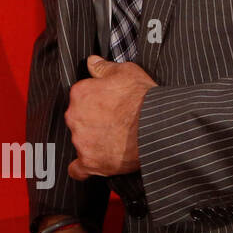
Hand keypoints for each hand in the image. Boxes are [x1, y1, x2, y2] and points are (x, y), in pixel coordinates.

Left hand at [65, 55, 154, 178]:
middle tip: (113, 124)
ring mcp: (81, 140)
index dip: (95, 103)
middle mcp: (75, 116)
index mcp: (80, 93)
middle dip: (92, 122)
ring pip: (80, 141)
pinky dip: (82, 169)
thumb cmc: (144, 98)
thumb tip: (91, 62)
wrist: (158, 125)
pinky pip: (78, 169)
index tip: (107, 107)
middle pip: (78, 120)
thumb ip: (104, 67)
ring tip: (115, 142)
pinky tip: (90, 167)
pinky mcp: (91, 161)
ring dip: (92, 142)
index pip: (80, 98)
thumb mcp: (126, 71)